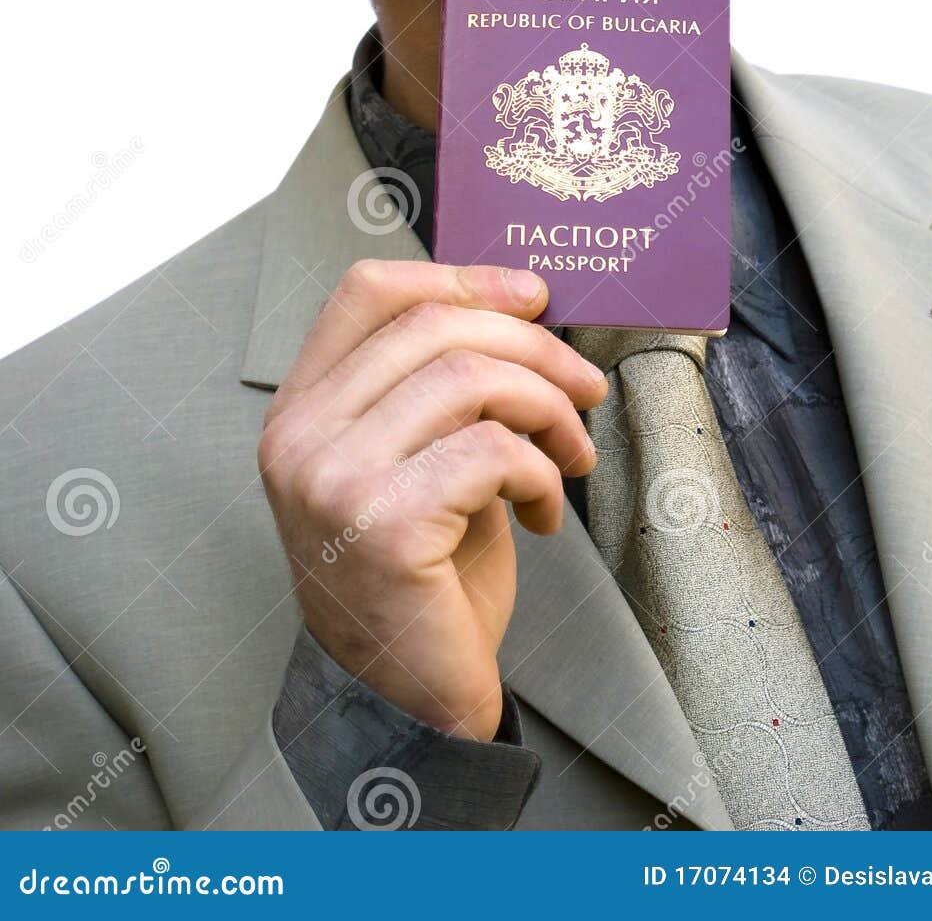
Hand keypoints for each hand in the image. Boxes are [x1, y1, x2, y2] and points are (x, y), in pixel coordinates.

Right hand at [258, 260, 607, 741]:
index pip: (368, 292)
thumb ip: (441, 386)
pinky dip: (542, 472)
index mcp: (301, 409)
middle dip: (534, 348)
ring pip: (470, 379)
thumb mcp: (419, 458)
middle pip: (435, 327)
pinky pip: (493, 451)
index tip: (532, 295)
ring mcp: (333, 480)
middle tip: (585, 388)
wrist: (407, 700)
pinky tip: (543, 512)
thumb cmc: (423, 577)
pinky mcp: (384, 526)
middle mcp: (301, 437)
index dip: (461, 276)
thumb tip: (524, 306)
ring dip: (548, 409)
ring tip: (571, 454)